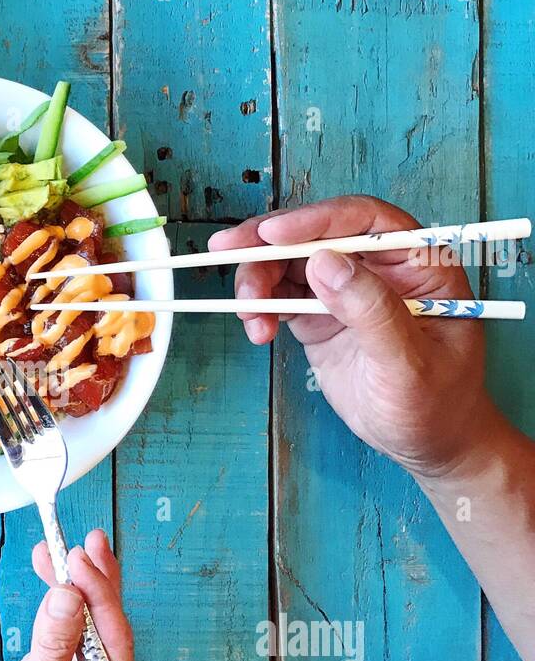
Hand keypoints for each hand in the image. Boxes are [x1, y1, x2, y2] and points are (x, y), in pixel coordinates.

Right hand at [0, 530, 134, 660]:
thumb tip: (68, 596)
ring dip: (74, 589)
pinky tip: (48, 585)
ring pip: (83, 627)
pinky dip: (52, 609)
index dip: (100, 593)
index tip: (79, 559)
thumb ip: (52, 650)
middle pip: (106, 626)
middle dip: (96, 582)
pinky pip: (58, 637)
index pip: (114, 636)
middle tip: (86, 541)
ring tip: (65, 550)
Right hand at [211, 195, 499, 478]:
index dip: (316, 220)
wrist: (427, 441)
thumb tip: (325, 263)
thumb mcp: (409, 363)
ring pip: (289, 262)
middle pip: (315, 235)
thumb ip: (371, 310)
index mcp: (417, 262)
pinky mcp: (320, 315)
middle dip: (268, 243)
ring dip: (258, 278)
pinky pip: (280, 296)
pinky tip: (257, 330)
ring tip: (248, 313)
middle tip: (225, 250)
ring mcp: (346, 290)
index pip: (365, 221)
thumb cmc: (435, 403)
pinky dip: (260, 308)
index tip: (272, 234)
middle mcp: (379, 266)